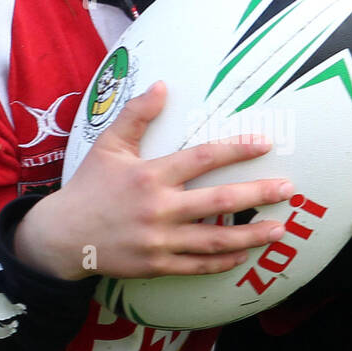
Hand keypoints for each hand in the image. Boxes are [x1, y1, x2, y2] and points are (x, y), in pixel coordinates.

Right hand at [13, 81, 296, 280]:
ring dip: (251, 236)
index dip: (235, 149)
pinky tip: (244, 255)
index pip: (201, 159)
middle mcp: (158, 209)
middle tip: (288, 189)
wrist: (63, 237)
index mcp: (150, 176)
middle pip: (218, 202)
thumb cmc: (89, 187)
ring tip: (279, 229)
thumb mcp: (108, 146)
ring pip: (214, 240)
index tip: (264, 144)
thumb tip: (161, 84)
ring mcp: (159, 241)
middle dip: (257, 194)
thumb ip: (136, 115)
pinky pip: (197, 265)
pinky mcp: (156, 265)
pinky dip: (222, 261)